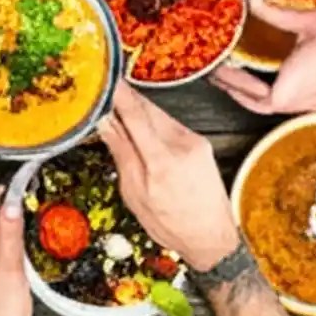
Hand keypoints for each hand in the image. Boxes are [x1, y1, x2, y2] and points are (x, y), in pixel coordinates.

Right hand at [98, 82, 238, 270]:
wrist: (213, 237)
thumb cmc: (173, 225)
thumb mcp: (135, 194)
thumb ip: (121, 153)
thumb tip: (104, 123)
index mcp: (161, 160)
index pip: (134, 113)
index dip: (116, 92)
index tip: (102, 79)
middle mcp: (182, 144)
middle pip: (146, 107)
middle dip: (123, 98)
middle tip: (102, 92)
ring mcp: (194, 141)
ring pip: (157, 113)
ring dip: (136, 110)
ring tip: (116, 113)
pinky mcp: (199, 142)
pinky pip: (168, 123)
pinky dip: (150, 122)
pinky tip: (140, 130)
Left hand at [208, 0, 315, 114]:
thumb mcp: (312, 22)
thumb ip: (277, 16)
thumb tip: (254, 1)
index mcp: (288, 89)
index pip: (244, 91)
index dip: (226, 79)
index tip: (213, 64)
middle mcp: (299, 103)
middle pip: (256, 103)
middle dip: (235, 87)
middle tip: (221, 68)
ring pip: (275, 103)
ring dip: (255, 88)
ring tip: (242, 67)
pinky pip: (293, 98)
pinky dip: (276, 87)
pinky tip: (277, 68)